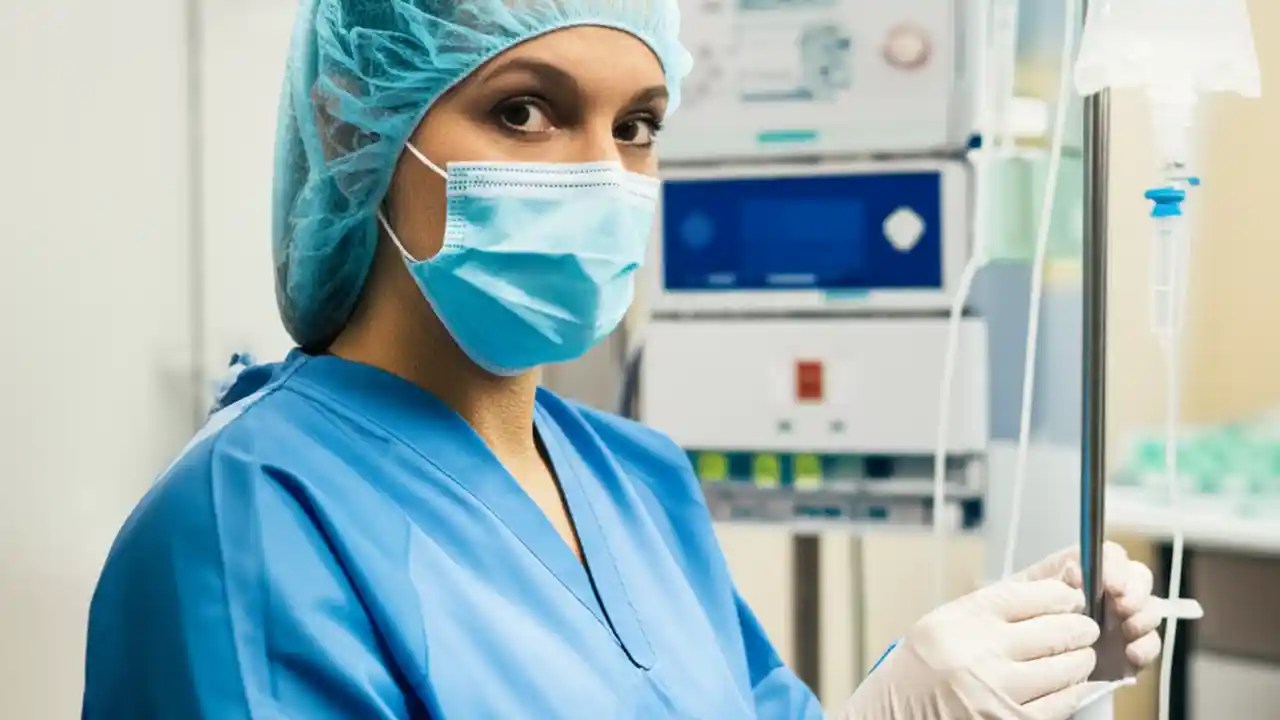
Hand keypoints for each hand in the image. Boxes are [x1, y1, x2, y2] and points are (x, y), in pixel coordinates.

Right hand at [842, 576, 1100, 719]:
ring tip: (1077, 655)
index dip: (1064, 595)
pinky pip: (1062, 702)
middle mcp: (979, 653)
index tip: (1072, 599)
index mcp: (963, 619)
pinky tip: (1064, 683)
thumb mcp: (951, 619)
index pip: (1034, 595)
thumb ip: (1003, 600)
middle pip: (1058, 630)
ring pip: (1067, 668)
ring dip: (1080, 659)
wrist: (894, 712)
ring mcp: (997, 693)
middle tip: (1084, 629)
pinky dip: (1071, 690)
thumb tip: (1065, 576)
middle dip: (1081, 628)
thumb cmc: (927, 661)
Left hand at [1016, 542, 1162, 671]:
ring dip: (1145, 617)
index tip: (1112, 585)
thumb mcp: (1024, 596)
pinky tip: (1132, 655)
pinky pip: (1150, 644)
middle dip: (1136, 589)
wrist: (1020, 661)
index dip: (1115, 565)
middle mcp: (1106, 592)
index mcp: (1081, 572)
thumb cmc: (1015, 619)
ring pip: (1149, 608)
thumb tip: (1075, 570)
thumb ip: (1052, 581)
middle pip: (1137, 577)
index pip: (1108, 555)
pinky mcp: (1128, 649)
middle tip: (1124, 606)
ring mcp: (1120, 621)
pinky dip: (1147, 648)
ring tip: (1129, 629)